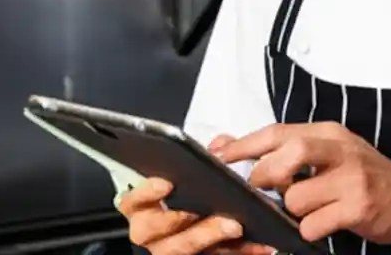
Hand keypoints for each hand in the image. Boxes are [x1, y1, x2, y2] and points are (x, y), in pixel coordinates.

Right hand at [118, 135, 274, 254]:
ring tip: (234, 225)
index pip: (131, 200)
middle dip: (175, 218)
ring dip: (207, 236)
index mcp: (145, 205)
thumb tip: (221, 146)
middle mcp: (151, 231)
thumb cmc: (198, 192)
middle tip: (198, 209)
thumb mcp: (200, 169)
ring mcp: (171, 248)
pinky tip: (258, 244)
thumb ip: (207, 155)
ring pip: (179, 249)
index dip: (145, 192)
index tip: (167, 183)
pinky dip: (237, 251)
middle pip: (150, 230)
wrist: (217, 217)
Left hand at [216, 122, 390, 245]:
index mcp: (329, 133)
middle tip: (263, 188)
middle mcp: (341, 150)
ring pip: (296, 196)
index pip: (277, 132)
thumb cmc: (364, 179)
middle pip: (289, 153)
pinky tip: (323, 224)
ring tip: (309, 209)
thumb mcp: (329, 154)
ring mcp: (352, 178)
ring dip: (293, 210)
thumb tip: (229, 143)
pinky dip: (309, 230)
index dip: (243, 144)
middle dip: (266, 174)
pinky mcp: (358, 206)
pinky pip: (313, 224)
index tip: (218, 153)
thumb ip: (286, 150)